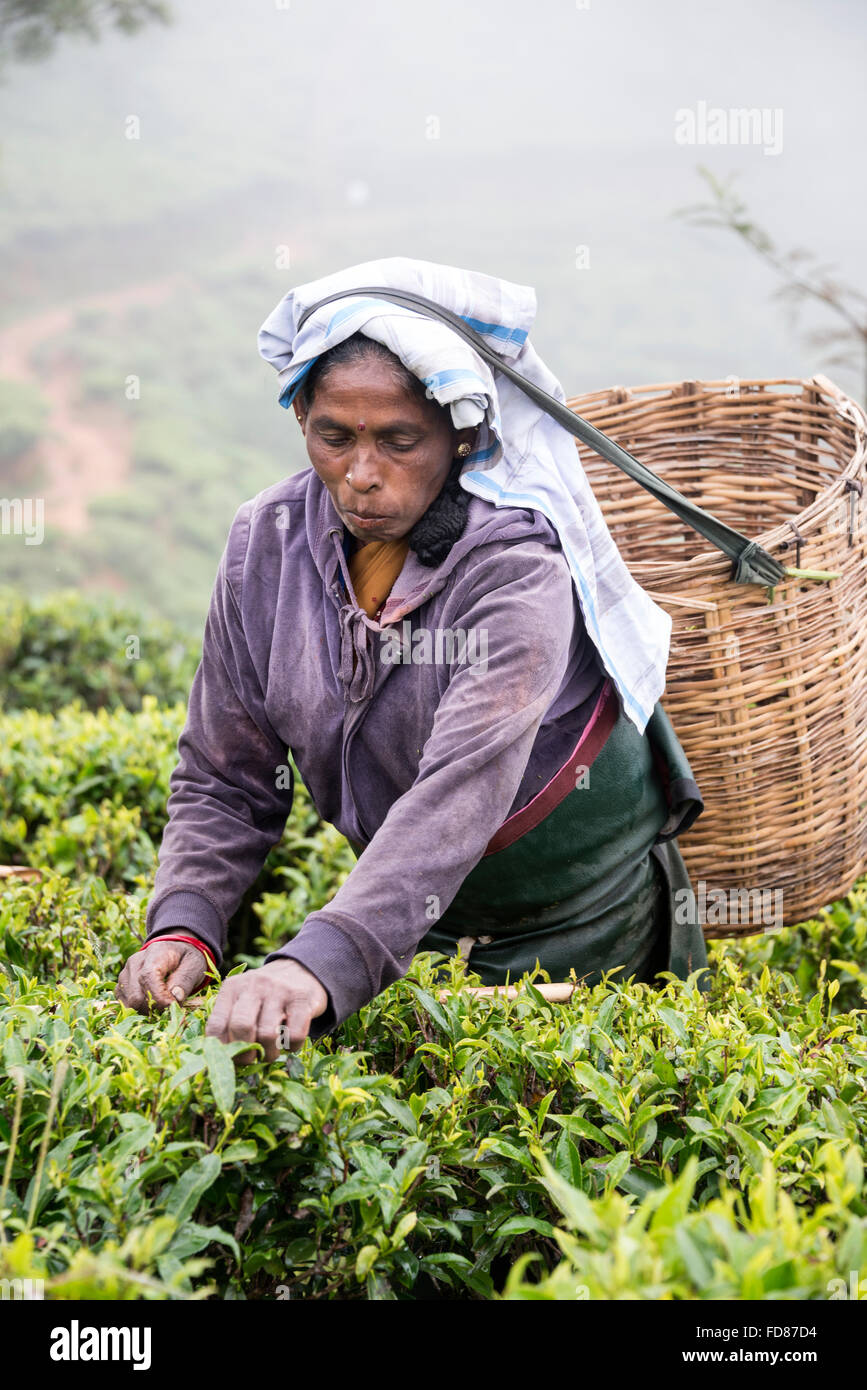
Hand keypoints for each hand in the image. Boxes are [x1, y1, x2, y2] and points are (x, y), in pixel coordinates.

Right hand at [115, 939, 209, 1013]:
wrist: (174, 952)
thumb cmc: (185, 959)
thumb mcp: (194, 965)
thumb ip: (185, 980)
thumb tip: (176, 998)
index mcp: (155, 953)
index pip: (148, 977)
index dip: (160, 997)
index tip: (174, 1005)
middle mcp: (135, 962)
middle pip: (136, 996)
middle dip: (155, 1008)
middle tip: (172, 1006)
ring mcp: (125, 974)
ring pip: (129, 1004)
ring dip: (148, 1011)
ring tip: (164, 1004)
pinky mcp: (121, 985)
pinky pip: (125, 1005)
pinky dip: (139, 1010)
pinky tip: (153, 1004)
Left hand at [205, 959, 328, 1063]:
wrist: (299, 970)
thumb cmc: (264, 995)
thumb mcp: (242, 1000)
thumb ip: (229, 1023)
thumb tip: (222, 1060)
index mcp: (232, 988)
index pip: (216, 1026)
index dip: (222, 1051)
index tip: (231, 1060)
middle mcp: (253, 985)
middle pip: (241, 1027)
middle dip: (245, 1054)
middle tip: (252, 1060)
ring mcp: (278, 990)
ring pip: (267, 1034)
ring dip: (269, 1054)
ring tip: (271, 1053)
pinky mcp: (301, 998)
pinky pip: (294, 1035)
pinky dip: (291, 1047)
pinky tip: (289, 1043)